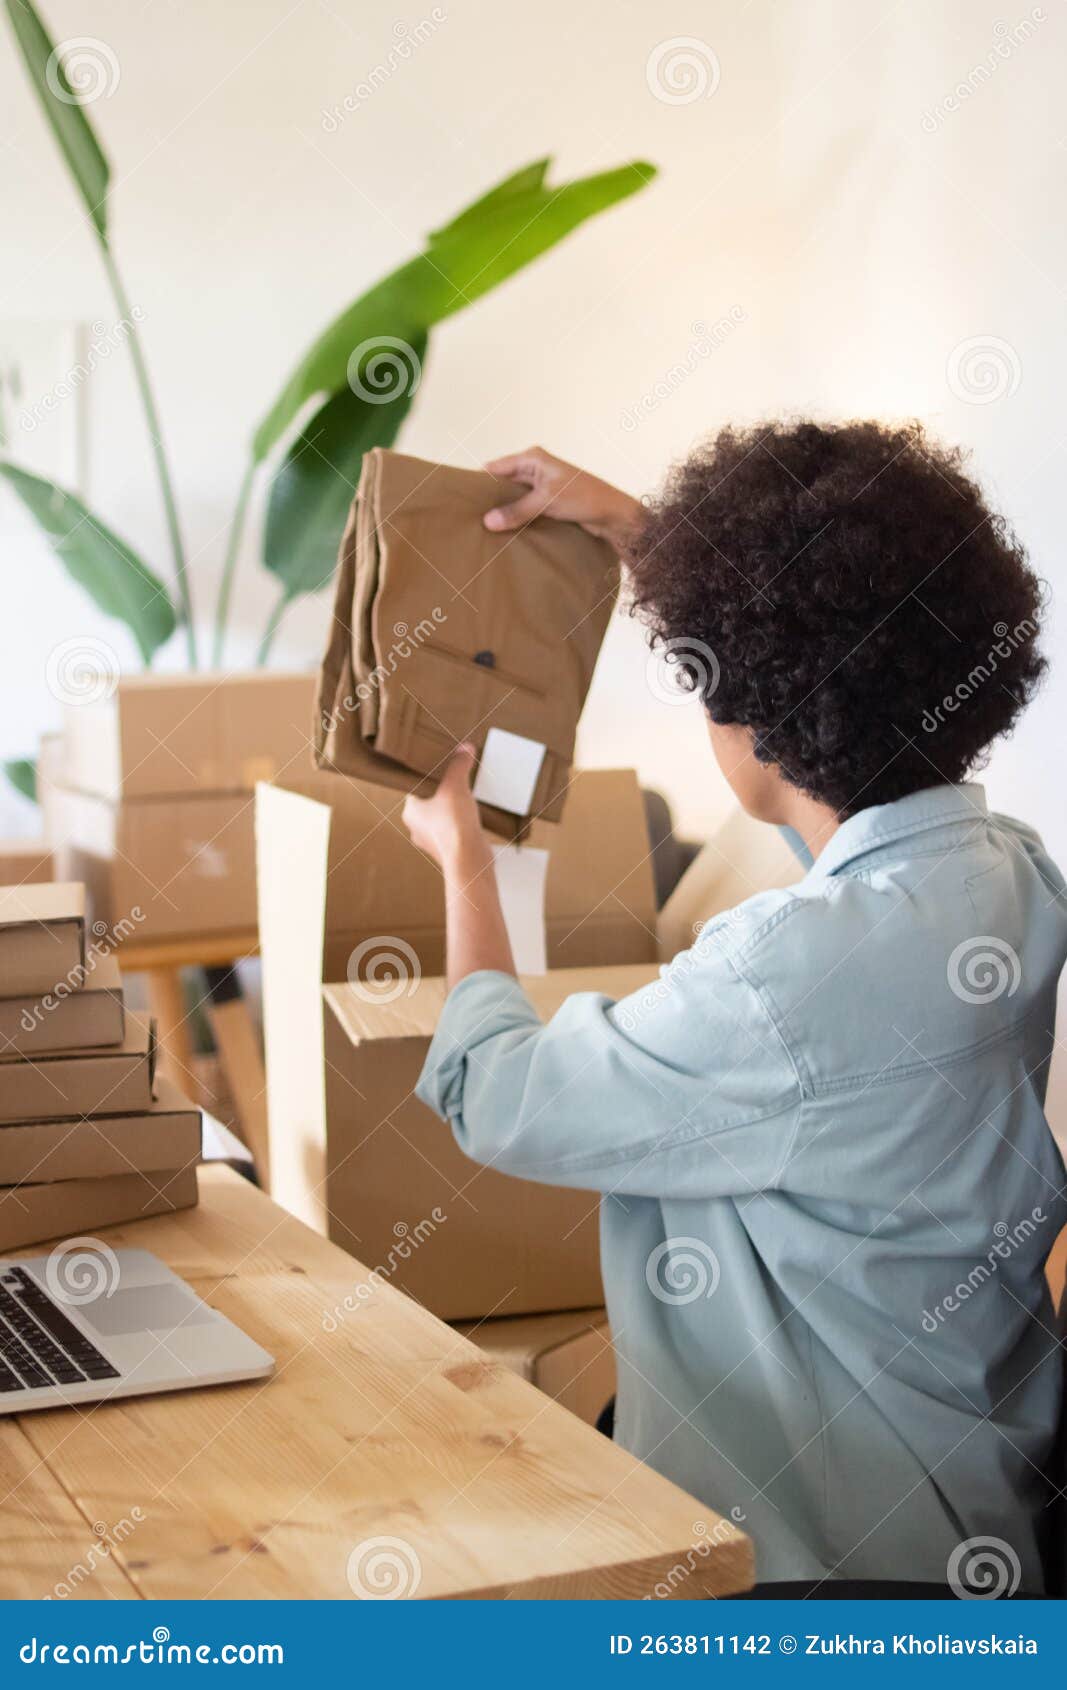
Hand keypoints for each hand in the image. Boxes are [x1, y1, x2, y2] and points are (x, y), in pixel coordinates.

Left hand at [402, 743, 486, 872]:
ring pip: (440, 819)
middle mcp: (417, 828)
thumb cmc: (454, 825)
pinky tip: (471, 819)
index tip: (440, 770)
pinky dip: (460, 826)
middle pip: (428, 803)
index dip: (427, 778)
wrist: (468, 860)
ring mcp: (432, 841)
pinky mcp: (447, 851)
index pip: (415, 789)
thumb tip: (465, 748)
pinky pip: (452, 833)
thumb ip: (459, 765)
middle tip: (455, 782)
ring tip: (466, 800)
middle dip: (442, 794)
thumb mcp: (456, 786)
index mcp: (411, 811)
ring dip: (452, 811)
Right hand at [483, 447, 641, 550]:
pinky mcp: (546, 501)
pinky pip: (523, 507)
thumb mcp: (546, 501)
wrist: (612, 513)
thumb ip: (517, 511)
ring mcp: (540, 485)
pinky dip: (515, 516)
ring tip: (482, 525)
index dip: (480, 481)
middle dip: (490, 498)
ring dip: (503, 510)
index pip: (496, 467)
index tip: (463, 497)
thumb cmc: (584, 497)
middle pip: (503, 482)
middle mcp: (534, 468)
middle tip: (469, 516)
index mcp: (532, 458)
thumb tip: (488, 521)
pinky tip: (503, 530)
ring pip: (513, 497)